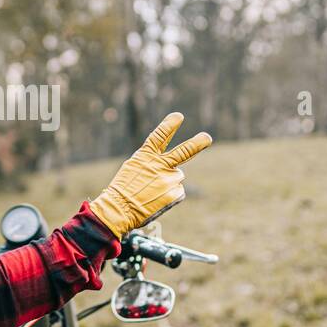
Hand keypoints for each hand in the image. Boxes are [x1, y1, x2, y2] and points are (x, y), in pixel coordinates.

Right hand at [88, 112, 212, 238]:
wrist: (119, 209)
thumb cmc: (123, 189)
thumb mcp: (133, 167)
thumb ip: (151, 162)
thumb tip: (166, 166)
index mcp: (146, 155)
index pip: (160, 135)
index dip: (170, 125)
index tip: (179, 116)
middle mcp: (160, 165)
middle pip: (184, 151)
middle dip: (198, 143)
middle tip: (207, 137)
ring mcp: (169, 179)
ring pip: (177, 177)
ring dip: (169, 182)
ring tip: (152, 192)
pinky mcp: (175, 193)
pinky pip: (177, 192)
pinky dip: (170, 196)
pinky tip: (157, 200)